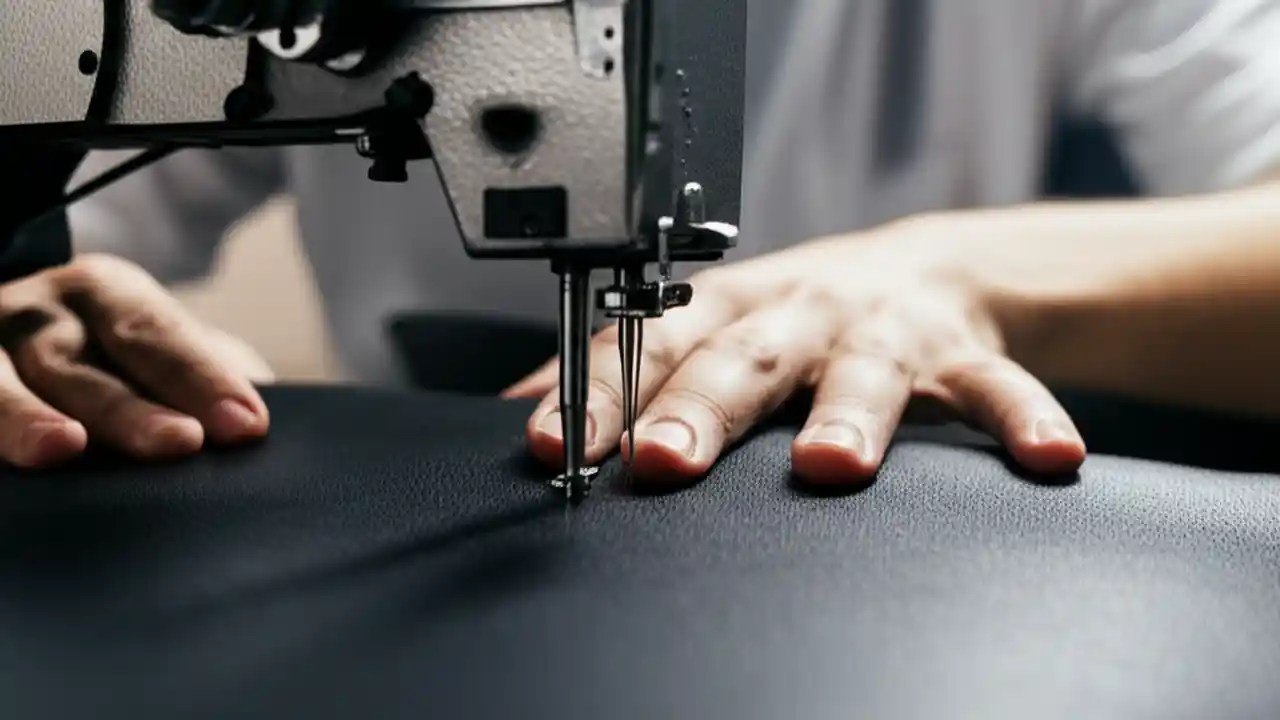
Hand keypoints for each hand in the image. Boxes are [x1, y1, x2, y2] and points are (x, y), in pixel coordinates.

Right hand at [0, 255, 270, 468]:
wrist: (34, 344)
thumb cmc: (124, 365)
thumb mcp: (162, 355)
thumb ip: (204, 383)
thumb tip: (253, 429)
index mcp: (103, 294)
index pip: (154, 333)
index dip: (201, 379)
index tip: (246, 426)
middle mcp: (34, 315)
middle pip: (77, 363)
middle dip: (129, 409)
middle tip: (181, 443)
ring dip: (27, 416)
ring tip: (62, 448)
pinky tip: (10, 478)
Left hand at [506, 219, 1086, 486]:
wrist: (922, 266)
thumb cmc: (795, 314)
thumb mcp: (708, 326)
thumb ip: (625, 367)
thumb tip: (519, 413)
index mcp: (730, 308)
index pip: (649, 346)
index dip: (600, 391)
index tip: (553, 444)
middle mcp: (802, 312)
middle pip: (745, 358)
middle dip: (702, 408)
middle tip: (664, 457)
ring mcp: (883, 330)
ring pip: (865, 371)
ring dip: (848, 414)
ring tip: (831, 464)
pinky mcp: (963, 352)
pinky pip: (998, 388)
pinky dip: (1024, 419)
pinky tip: (1047, 459)